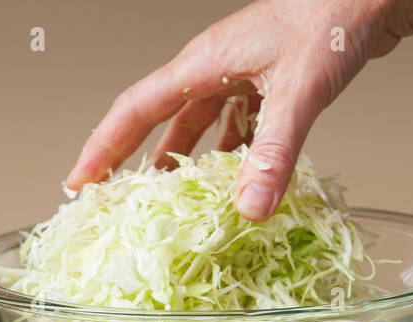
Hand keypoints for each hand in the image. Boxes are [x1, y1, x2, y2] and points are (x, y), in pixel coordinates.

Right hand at [64, 0, 412, 220]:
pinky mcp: (270, 78)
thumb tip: (248, 210)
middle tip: (116, 198)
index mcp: (202, 64)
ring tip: (173, 199)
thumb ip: (273, 155)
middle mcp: (214, 67)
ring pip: (200, 123)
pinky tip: (242, 176)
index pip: (134, 110)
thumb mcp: (298, 93)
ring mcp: (242, 71)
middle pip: (159, 119)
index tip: (81, 184)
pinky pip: (238, 122)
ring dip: (186, 160)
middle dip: (135, 160)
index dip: (103, 149)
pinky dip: (234, 152)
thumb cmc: (331, 18)